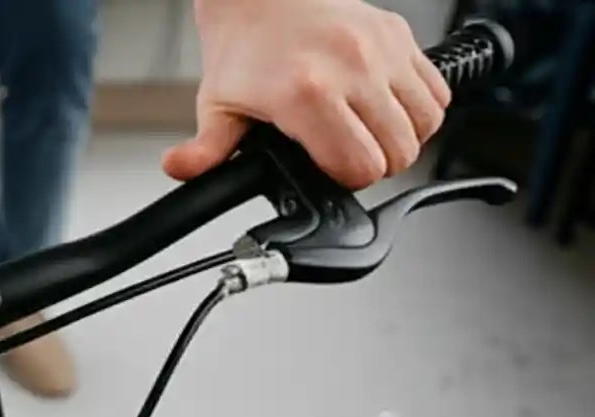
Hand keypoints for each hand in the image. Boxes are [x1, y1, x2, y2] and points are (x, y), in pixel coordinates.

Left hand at [163, 0, 450, 188]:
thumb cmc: (242, 46)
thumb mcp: (217, 104)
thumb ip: (206, 149)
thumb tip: (180, 169)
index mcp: (307, 93)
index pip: (360, 167)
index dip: (346, 180)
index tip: (330, 171)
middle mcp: (352, 68)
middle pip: (398, 152)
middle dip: (376, 166)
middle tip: (348, 155)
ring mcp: (381, 50)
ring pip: (426, 124)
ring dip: (402, 139)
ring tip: (369, 135)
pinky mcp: (399, 35)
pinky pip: (436, 90)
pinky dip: (419, 110)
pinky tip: (387, 111)